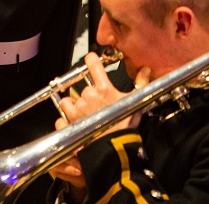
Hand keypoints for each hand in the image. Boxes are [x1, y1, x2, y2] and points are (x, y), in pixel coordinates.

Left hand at [48, 54, 151, 190]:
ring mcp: (77, 108)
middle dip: (89, 95)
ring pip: (70, 100)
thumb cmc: (125, 127)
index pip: (92, 64)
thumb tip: (145, 70)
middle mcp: (88, 95)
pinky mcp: (69, 121)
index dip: (91, 59)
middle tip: (98, 106)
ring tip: (86, 115)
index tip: (91, 59)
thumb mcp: (136, 102)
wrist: (114, 149)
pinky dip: (66, 118)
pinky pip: (62, 115)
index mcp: (103, 88)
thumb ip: (140, 83)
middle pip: (83, 87)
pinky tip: (76, 123)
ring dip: (75, 105)